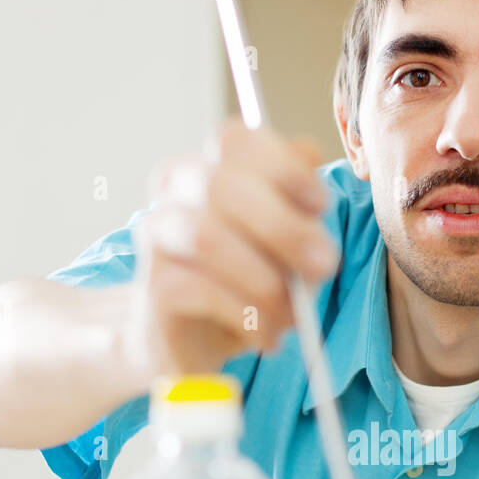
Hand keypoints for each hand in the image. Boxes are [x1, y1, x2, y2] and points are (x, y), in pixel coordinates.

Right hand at [123, 119, 337, 383]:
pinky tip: (266, 335)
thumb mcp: (281, 238)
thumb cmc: (243, 279)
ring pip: (206, 238)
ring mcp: (157, 236)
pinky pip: (200, 291)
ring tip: (293, 313)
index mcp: (208, 166)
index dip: (281, 165)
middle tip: (324, 265)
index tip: (321, 204)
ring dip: (263, 278)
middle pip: (219, 185)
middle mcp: (173, 191)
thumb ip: (296, 197)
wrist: (189, 339)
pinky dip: (245, 315)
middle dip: (281, 226)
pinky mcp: (153, 287)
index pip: (234, 140)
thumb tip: (310, 157)